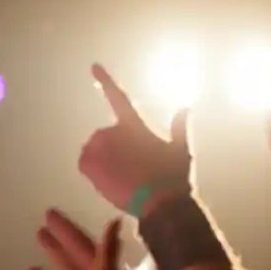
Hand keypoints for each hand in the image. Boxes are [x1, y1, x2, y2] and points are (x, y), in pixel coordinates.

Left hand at [80, 64, 191, 213]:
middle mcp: (113, 131)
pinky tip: (109, 180)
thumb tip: (186, 108)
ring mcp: (97, 147)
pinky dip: (94, 170)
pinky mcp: (87, 163)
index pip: (119, 97)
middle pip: (107, 136)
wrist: (160, 203)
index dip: (106, 80)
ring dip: (104, 160)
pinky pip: (85, 163)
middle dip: (116, 149)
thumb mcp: (181, 151)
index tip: (93, 66)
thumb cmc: (173, 178)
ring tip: (124, 176)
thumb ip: (180, 128)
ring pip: (96, 150)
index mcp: (134, 126)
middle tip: (133, 168)